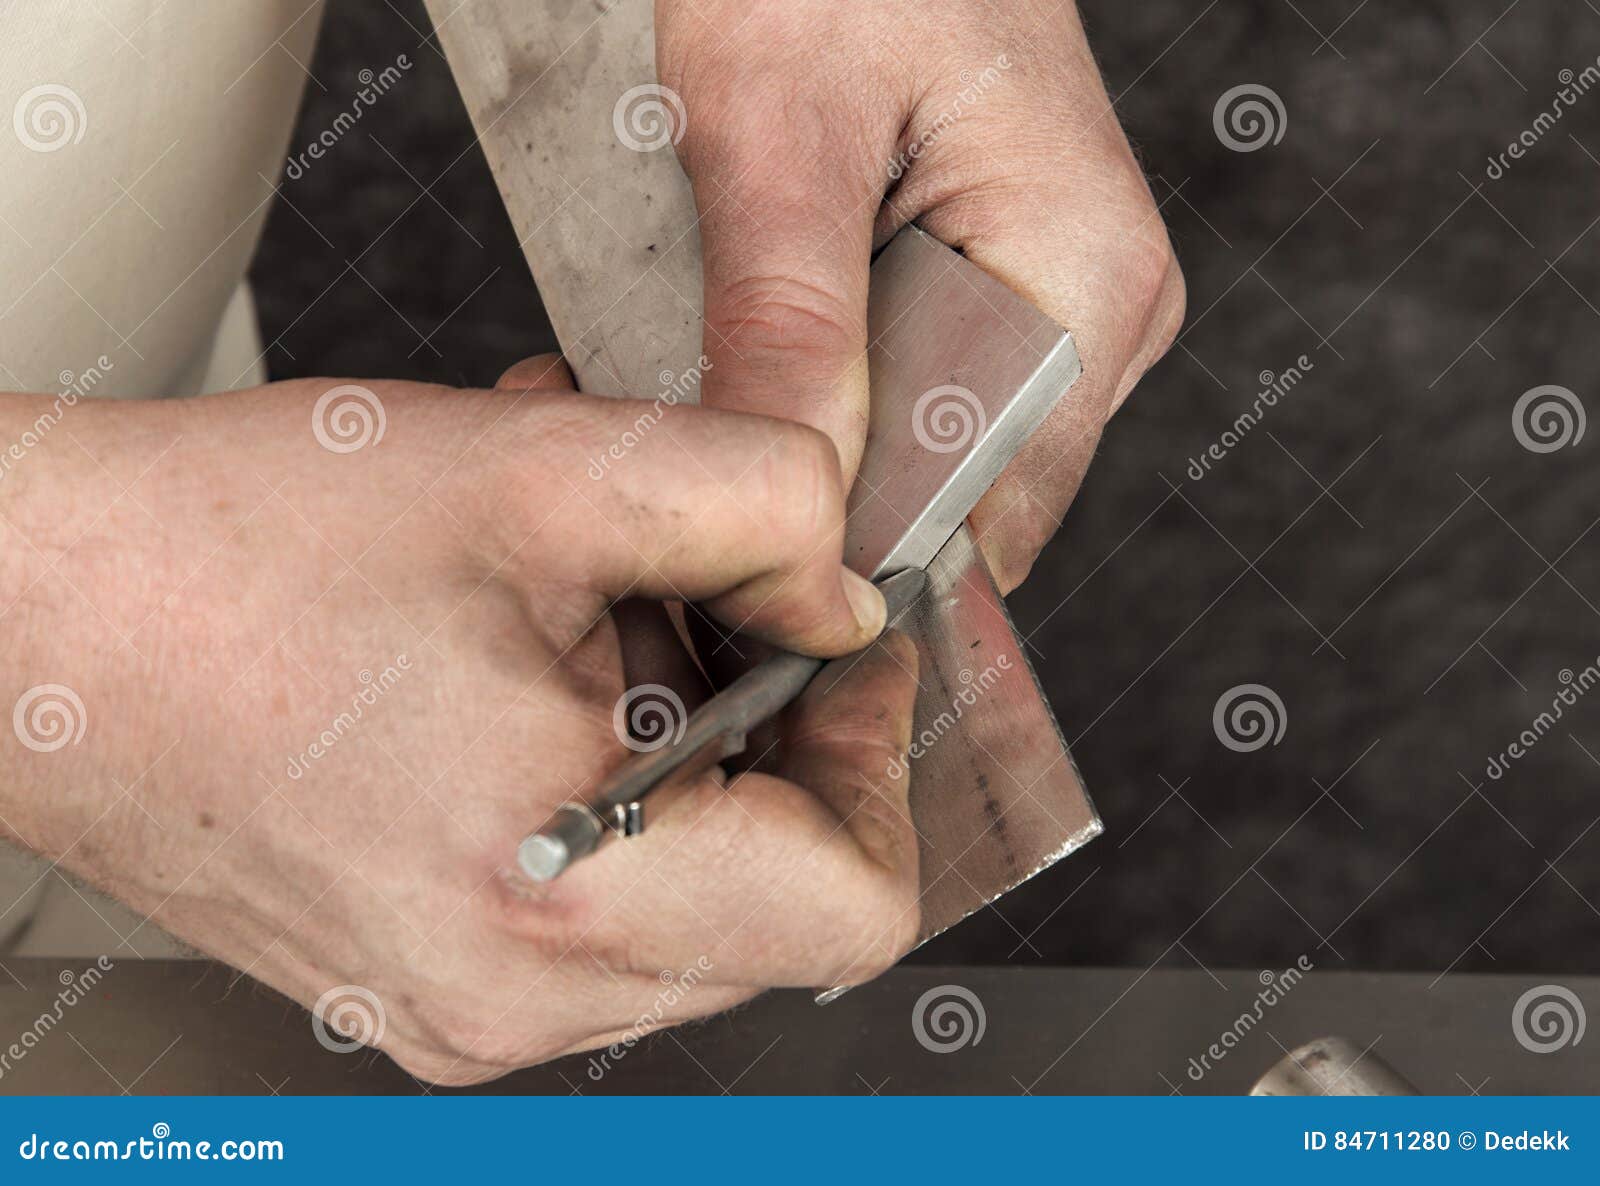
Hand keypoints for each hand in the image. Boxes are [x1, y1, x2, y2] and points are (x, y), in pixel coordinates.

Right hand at [0, 358, 919, 1084]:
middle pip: (780, 900)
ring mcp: (457, 1006)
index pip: (855, 904)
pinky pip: (592, 904)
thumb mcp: (546, 470)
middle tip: (705, 599)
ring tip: (592, 613)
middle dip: (772, 730)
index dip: (874, 756)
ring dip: (685, 743)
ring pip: (692, 899)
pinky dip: (606, 783)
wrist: (32, 619)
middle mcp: (511, 994)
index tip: (830, 650)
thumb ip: (762, 508)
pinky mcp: (418, 979)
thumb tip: (846, 596)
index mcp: (563, 892)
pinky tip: (535, 668)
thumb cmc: (231, 553)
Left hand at [658, 0, 1184, 590]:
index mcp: (1089, 277)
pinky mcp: (1014, 285)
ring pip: (940, 442)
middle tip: (725, 422)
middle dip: (843, 484)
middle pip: (966, 486)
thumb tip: (799, 502)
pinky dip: (849, 379)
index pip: (994, 506)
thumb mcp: (779, 131)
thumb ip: (789, 322)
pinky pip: (932, 383)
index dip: (869, 549)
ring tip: (752, 338)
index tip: (755, 558)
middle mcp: (1106, 308)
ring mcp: (1065, 299)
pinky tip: (793, 322)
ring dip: (839, 428)